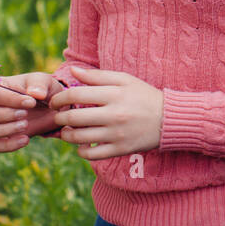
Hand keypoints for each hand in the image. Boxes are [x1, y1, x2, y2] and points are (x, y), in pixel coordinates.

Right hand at [0, 72, 63, 152]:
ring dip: (4, 130)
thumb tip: (34, 93)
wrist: (52, 108)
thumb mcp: (46, 81)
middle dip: (2, 115)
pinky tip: (26, 139)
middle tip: (25, 114)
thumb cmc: (44, 90)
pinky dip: (10, 145)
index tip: (31, 102)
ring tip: (25, 125)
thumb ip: (40, 84)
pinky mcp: (3, 138)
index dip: (11, 99)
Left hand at [49, 66, 164, 159]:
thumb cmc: (144, 96)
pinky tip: (81, 145)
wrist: (169, 119)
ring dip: (67, 135)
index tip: (55, 102)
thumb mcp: (125, 80)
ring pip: (79, 138)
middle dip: (59, 117)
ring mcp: (117, 134)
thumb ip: (98, 76)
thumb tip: (73, 71)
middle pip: (74, 118)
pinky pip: (92, 155)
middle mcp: (114, 115)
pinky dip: (81, 152)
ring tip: (67, 130)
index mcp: (114, 95)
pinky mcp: (121, 150)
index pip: (76, 95)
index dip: (59, 98)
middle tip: (58, 117)